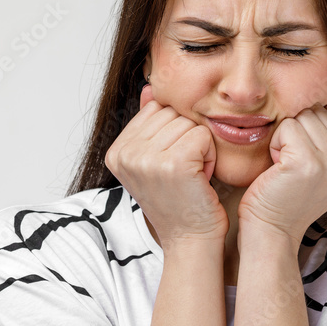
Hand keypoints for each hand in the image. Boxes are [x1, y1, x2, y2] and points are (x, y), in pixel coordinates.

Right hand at [104, 84, 229, 245]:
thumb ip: (149, 123)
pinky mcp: (173, 164)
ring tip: (192, 175)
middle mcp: (125, 154)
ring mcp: (146, 159)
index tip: (171, 164)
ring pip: (188, 123)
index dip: (173, 133)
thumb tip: (150, 87)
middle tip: (185, 171)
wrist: (190, 238)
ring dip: (199, 147)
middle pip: (171, 113)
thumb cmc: (179, 200)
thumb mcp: (155, 160)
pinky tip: (202, 177)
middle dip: (187, 137)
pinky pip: (201, 135)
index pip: (154, 110)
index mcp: (116, 151)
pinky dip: (210, 155)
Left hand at [237, 94, 326, 244]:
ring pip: (303, 116)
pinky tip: (278, 167)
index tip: (308, 158)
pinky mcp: (308, 162)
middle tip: (294, 164)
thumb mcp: (325, 161)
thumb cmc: (291, 193)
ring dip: (287, 137)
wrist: (272, 227)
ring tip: (287, 165)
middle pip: (319, 111)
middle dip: (300, 131)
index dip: (314, 128)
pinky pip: (287, 126)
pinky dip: (276, 144)